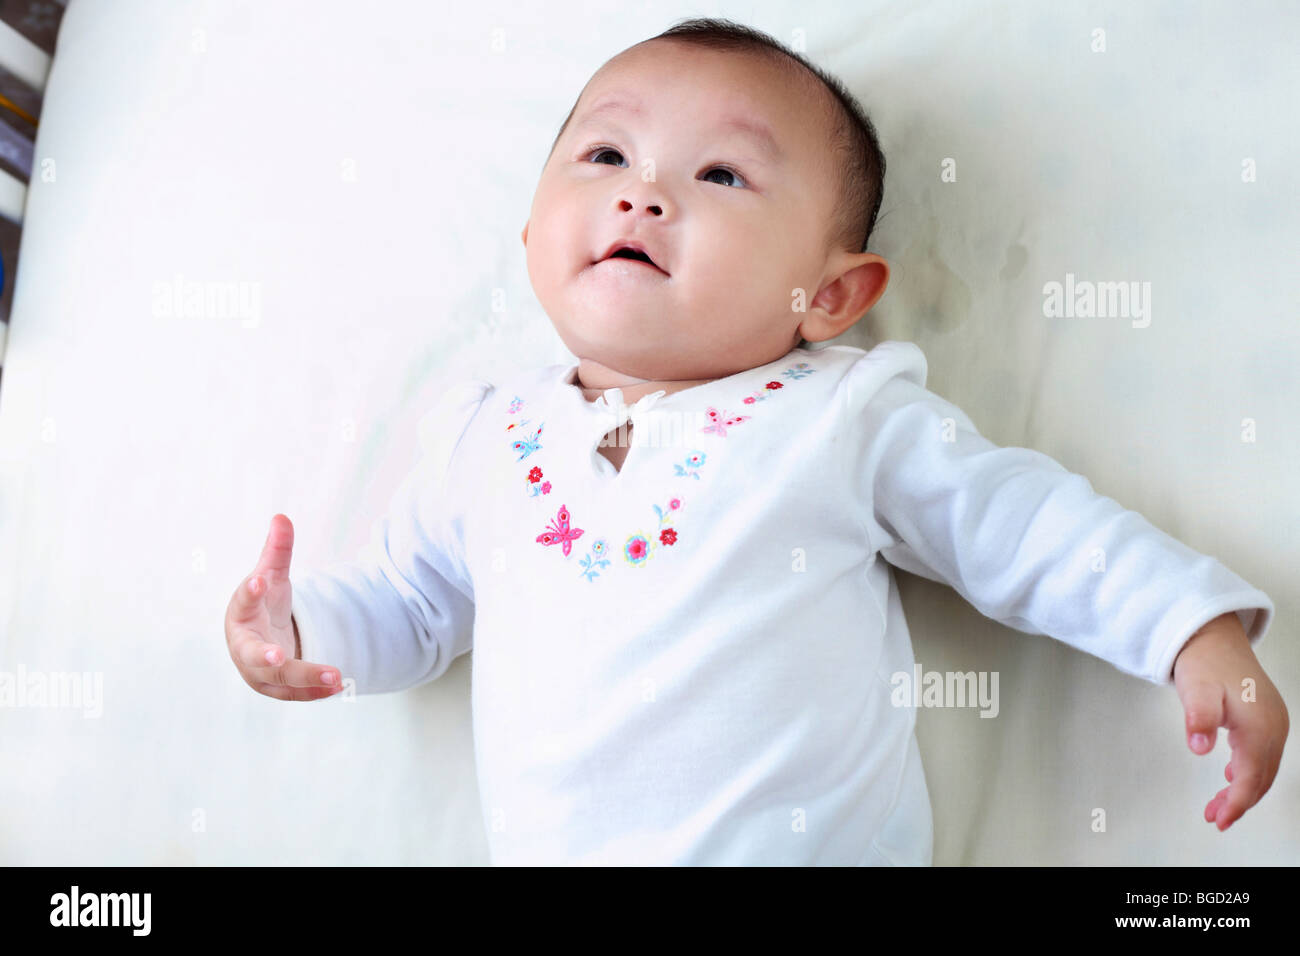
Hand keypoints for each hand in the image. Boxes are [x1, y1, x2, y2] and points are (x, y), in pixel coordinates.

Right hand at [224, 513, 341, 700]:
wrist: (257, 640)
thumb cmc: (263, 606)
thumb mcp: (273, 577)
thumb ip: (278, 552)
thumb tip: (281, 516)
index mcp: (241, 614)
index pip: (244, 601)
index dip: (250, 591)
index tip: (259, 579)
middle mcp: (245, 647)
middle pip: (253, 654)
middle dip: (265, 657)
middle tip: (278, 656)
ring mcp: (259, 672)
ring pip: (280, 680)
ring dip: (306, 679)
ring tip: (337, 675)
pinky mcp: (278, 689)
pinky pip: (297, 693)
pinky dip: (317, 691)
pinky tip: (341, 685)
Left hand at [1172, 612, 1288, 830]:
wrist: (1212, 635)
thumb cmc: (1204, 662)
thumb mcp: (1195, 689)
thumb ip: (1198, 718)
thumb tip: (1200, 747)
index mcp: (1259, 726)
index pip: (1251, 777)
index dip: (1236, 803)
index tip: (1219, 820)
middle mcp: (1274, 726)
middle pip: (1261, 777)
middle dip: (1239, 801)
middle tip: (1214, 817)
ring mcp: (1274, 721)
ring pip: (1263, 767)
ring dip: (1243, 788)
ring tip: (1218, 804)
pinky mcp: (1267, 716)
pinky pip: (1263, 753)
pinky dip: (1248, 770)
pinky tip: (1230, 775)